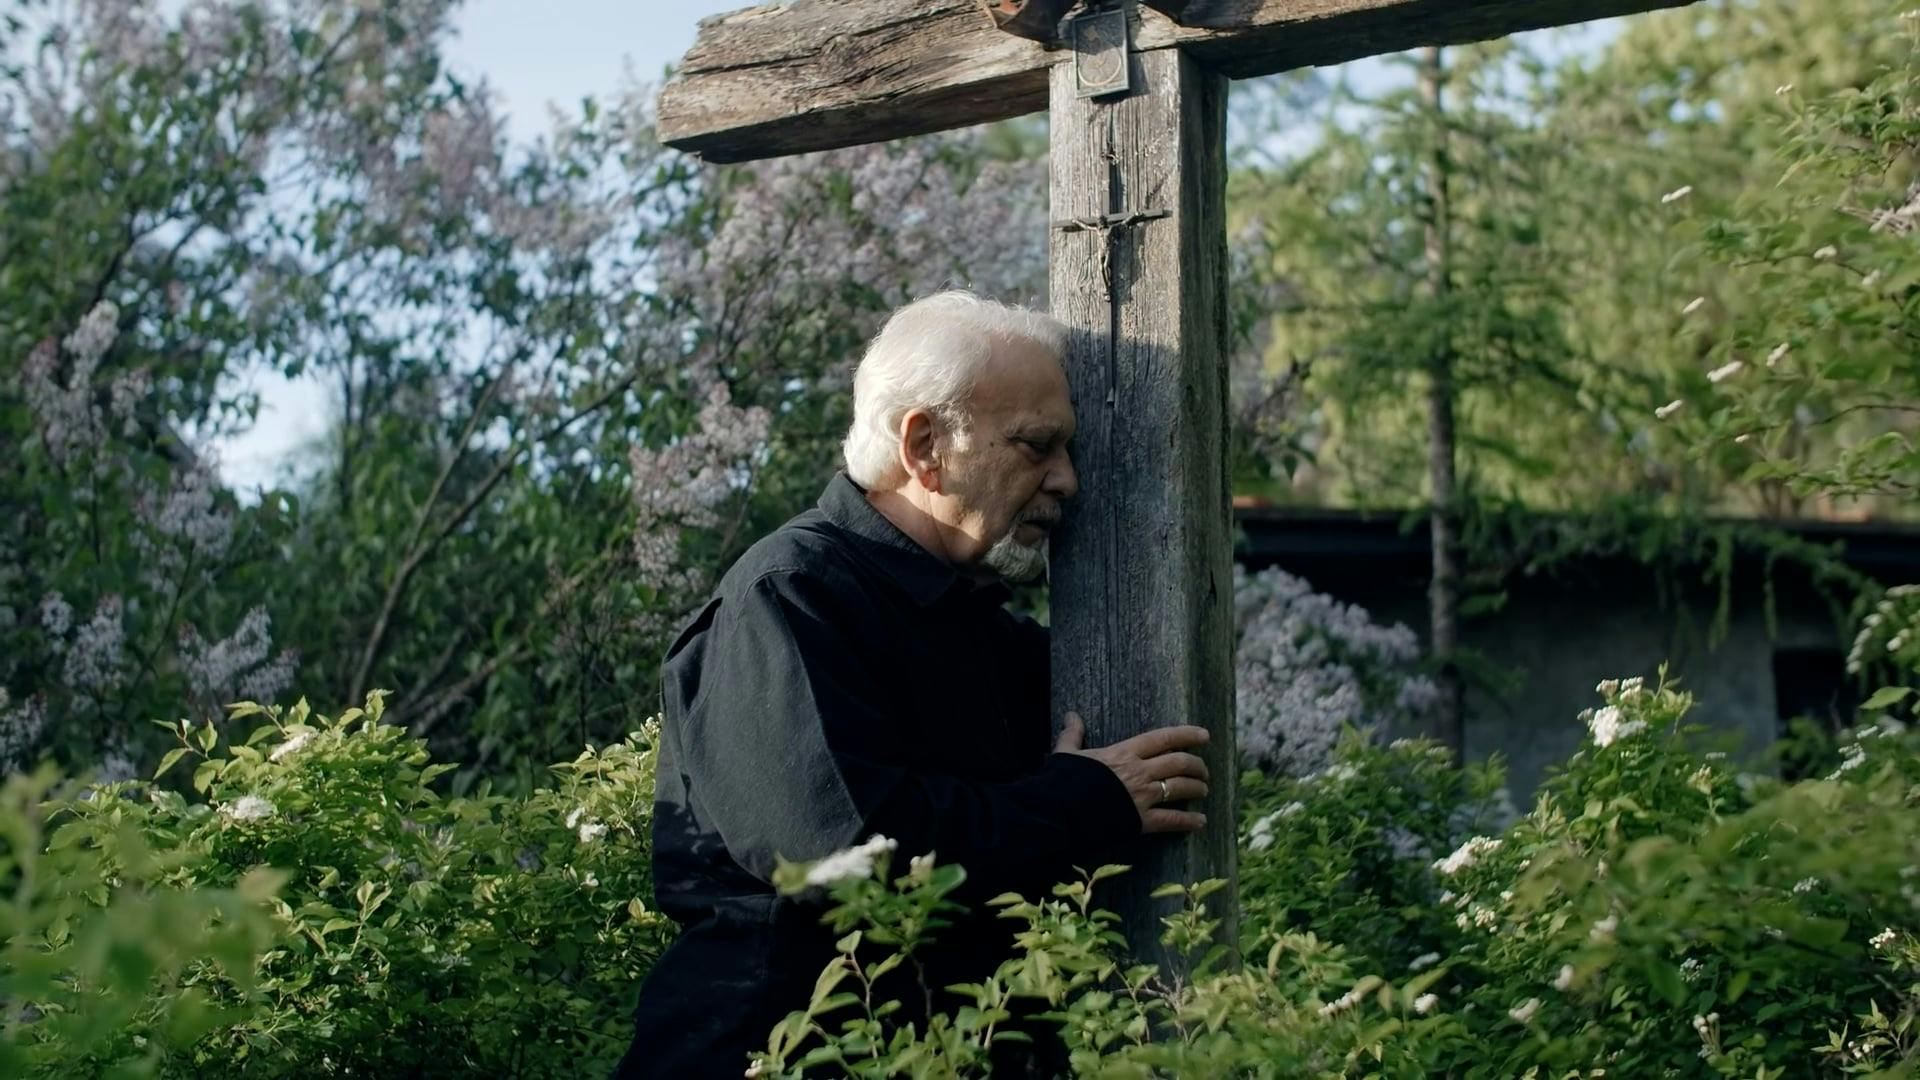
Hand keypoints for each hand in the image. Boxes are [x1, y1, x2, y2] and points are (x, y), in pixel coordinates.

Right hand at [1054, 711, 1209, 834]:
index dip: (1187, 734)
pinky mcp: (1140, 821)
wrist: (1056, 811)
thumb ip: (1073, 734)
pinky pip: (1172, 820)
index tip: (1204, 735)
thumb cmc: (1061, 781)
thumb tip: (1071, 715)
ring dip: (1197, 788)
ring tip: (1204, 790)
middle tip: (1204, 770)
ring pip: (1180, 787)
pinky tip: (1200, 822)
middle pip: (1179, 762)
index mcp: (1124, 752)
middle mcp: (1139, 771)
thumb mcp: (1066, 753)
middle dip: (1197, 766)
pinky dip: (1189, 821)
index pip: (1163, 738)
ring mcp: (1142, 796)